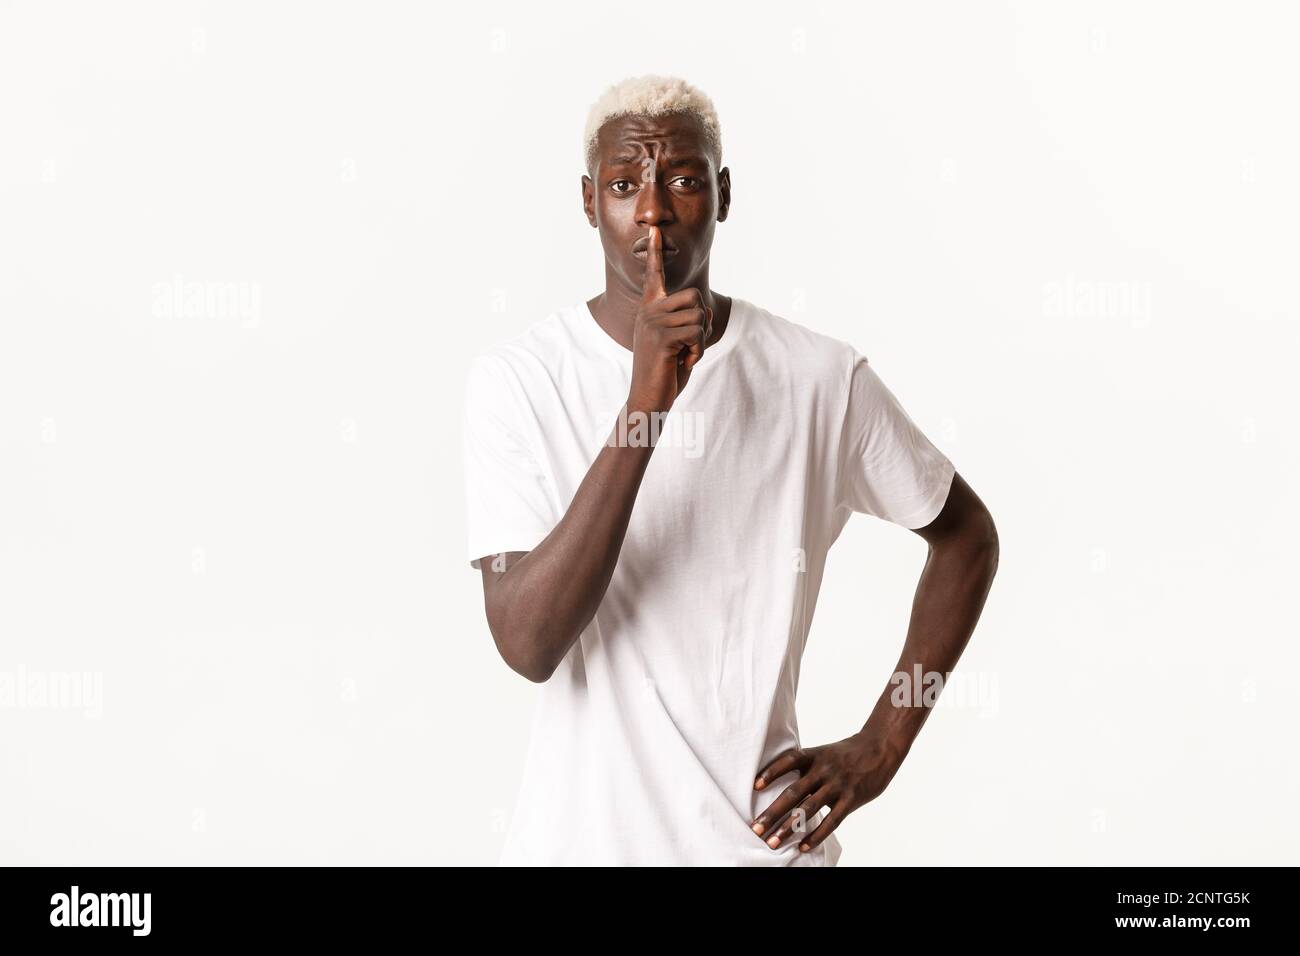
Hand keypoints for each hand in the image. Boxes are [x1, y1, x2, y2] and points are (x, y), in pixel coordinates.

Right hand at [626, 224, 712, 413]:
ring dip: (701, 340)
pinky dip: (697, 350)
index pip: (654, 275)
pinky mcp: (661, 336)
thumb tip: (706, 308)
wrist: (649, 398)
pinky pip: (697, 331)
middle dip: (703, 322)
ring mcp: (653, 322)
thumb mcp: (679, 341)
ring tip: (684, 354)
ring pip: (699, 315)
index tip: (654, 230)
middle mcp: (648, 311)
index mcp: (650, 309)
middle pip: (695, 296)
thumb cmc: (666, 371)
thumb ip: (689, 321)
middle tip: (689, 344)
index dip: (654, 252)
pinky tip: (683, 361)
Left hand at [749, 731, 902, 852]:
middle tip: (755, 828)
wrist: (880, 749)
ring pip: (809, 809)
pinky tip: (802, 847)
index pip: (788, 761)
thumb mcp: (823, 752)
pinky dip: (816, 835)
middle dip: (772, 812)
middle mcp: (823, 770)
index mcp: (814, 755)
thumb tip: (781, 786)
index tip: (755, 786)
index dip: (771, 772)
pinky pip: (831, 821)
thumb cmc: (846, 754)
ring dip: (789, 827)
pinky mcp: (851, 799)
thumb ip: (806, 767)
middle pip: (793, 792)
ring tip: (773, 842)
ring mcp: (837, 785)